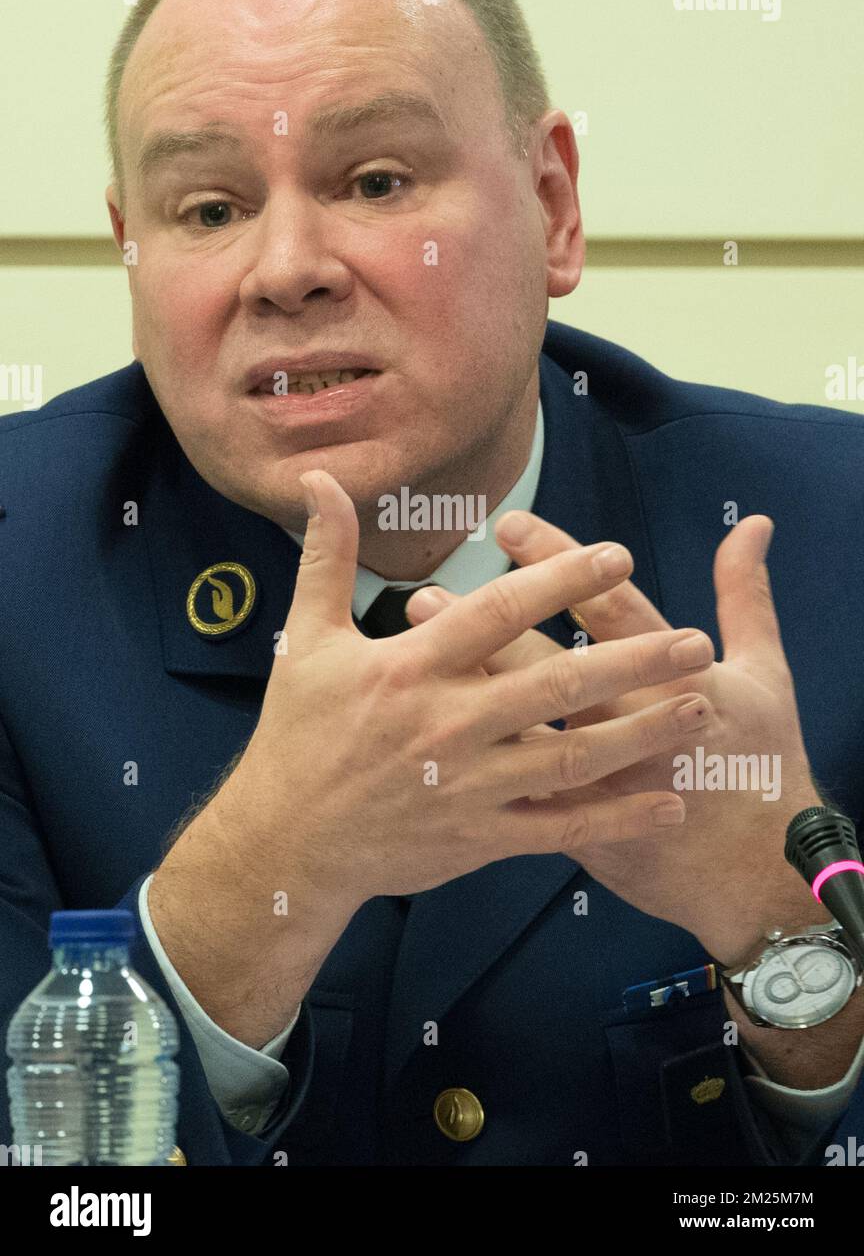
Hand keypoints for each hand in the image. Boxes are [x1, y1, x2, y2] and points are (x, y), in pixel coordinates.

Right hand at [216, 468, 720, 905]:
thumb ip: (327, 556)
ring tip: (702, 708)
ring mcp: (469, 786)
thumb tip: (321, 481)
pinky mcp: (480, 837)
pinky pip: (561, 827)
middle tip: (694, 641)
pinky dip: (618, 818)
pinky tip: (669, 805)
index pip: (499, 613)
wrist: (285, 843)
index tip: (620, 556)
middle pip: (556, 684)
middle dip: (632, 660)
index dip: (562, 581)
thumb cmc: (297, 736)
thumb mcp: (305, 639)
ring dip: (643, 734)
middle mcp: (448, 724)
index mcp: (411, 667)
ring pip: (572, 757)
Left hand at [406, 512, 829, 960]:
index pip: (610, 606)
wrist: (763, 873)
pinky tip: (427, 749)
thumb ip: (744, 594)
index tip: (507, 527)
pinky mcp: (585, 831)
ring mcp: (605, 784)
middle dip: (485, 635)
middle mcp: (635, 725)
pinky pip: (523, 802)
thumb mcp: (764, 673)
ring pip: (523, 732)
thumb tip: (753, 525)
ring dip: (468, 695)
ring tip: (411, 659)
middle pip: (548, 669)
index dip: (559, 565)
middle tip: (425, 597)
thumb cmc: (765, 761)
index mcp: (680, 677)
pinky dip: (480, 774)